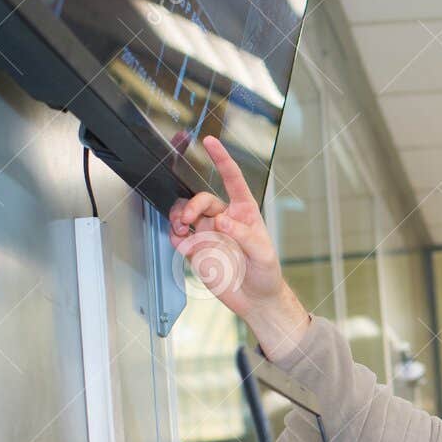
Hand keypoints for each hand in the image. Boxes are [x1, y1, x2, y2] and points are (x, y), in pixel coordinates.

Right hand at [168, 135, 309, 358]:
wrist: (256, 300)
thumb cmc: (266, 274)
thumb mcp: (263, 254)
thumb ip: (243, 235)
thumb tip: (221, 220)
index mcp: (245, 212)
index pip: (232, 179)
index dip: (221, 159)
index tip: (210, 142)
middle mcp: (224, 218)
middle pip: (201, 198)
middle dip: (192, 205)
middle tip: (189, 220)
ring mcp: (208, 233)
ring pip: (185, 212)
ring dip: (178, 216)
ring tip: (181, 229)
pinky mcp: (197, 249)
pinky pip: (178, 234)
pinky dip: (174, 234)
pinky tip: (181, 241)